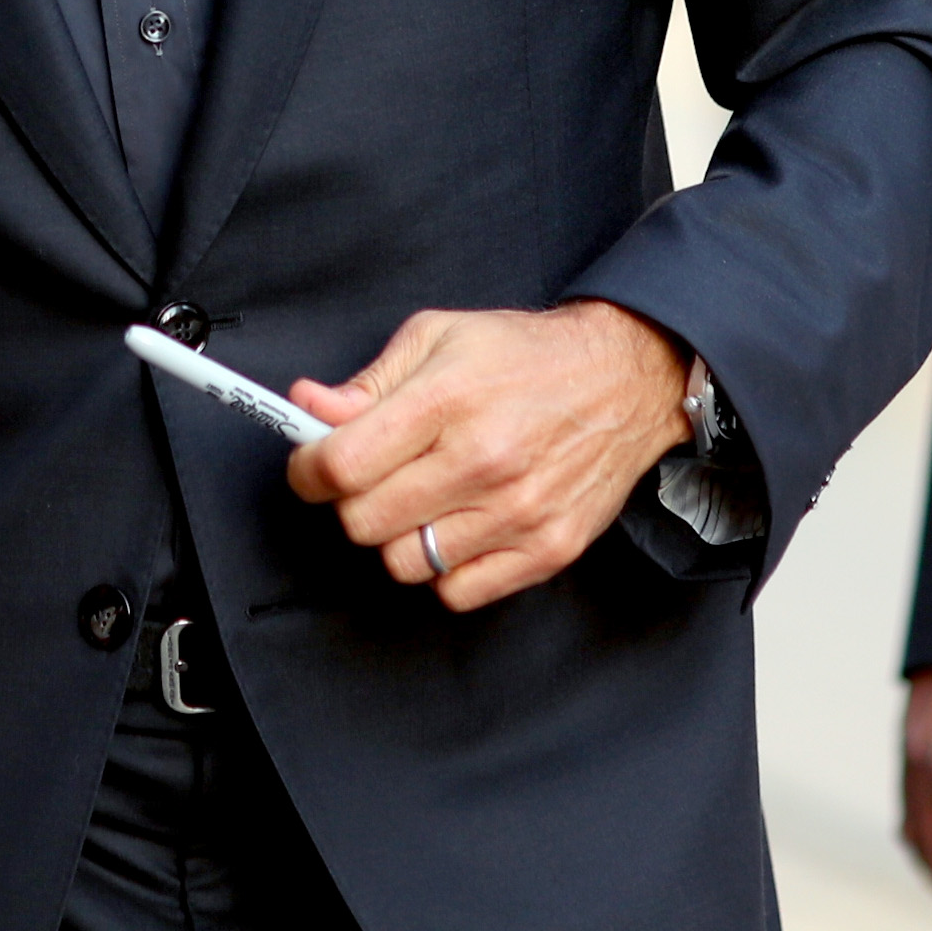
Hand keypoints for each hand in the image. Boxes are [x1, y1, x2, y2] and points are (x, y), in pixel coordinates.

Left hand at [283, 302, 689, 610]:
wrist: (624, 379)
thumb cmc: (523, 355)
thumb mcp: (436, 338)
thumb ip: (366, 383)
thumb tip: (307, 407)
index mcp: (446, 401)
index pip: (342, 465)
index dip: (308, 471)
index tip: (309, 466)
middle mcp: (484, 462)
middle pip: (365, 521)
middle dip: (349, 502)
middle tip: (367, 479)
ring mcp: (519, 512)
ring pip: (406, 563)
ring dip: (396, 537)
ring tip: (416, 501)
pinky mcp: (549, 550)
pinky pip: (458, 592)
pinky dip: (443, 569)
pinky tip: (453, 528)